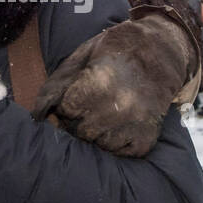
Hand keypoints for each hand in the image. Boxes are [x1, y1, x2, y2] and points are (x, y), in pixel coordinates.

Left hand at [34, 11, 195, 156]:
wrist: (164, 50)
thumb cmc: (118, 49)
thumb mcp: (84, 55)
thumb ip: (58, 83)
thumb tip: (37, 113)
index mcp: (99, 84)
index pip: (67, 111)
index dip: (69, 104)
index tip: (79, 94)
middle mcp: (118, 108)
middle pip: (80, 131)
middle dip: (80, 120)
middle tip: (94, 103)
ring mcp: (134, 125)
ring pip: (99, 144)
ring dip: (98, 133)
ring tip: (108, 112)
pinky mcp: (146, 139)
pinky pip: (120, 152)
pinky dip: (117, 142)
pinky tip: (121, 124)